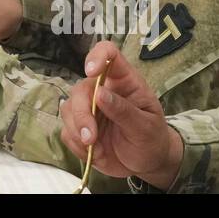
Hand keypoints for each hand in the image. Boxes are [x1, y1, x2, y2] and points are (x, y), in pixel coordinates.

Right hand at [58, 41, 183, 187]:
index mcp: (124, 81)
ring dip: (78, 131)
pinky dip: (77, 145)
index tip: (91, 71)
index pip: (109, 54)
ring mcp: (89, 108)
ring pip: (68, 109)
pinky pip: (66, 131)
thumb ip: (124, 111)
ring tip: (96, 149)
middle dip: (81, 114)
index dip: (97, 56)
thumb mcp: (146, 127)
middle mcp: (102, 89)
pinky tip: (94, 153)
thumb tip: (100, 93)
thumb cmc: (152, 138)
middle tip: (90, 138)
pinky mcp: (79, 127)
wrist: (147, 163)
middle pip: (80, 89)